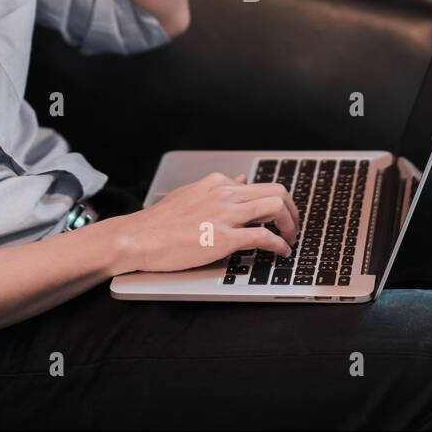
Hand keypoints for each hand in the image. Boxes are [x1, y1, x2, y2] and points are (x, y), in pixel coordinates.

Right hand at [115, 172, 299, 273]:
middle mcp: (224, 193)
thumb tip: (240, 179)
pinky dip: (279, 245)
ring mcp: (225, 215)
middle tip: (293, 227)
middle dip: (292, 210)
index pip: (260, 185)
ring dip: (291, 225)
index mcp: (217, 183)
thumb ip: (217, 188)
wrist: (138, 237)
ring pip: (276, 208)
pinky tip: (281, 252)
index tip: (281, 215)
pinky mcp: (224, 238)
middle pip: (277, 191)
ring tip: (290, 239)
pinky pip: (264, 237)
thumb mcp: (191, 194)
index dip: (277, 202)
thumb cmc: (159, 222)